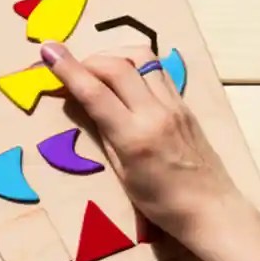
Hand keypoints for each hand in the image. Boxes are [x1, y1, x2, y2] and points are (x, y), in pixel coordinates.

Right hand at [40, 42, 259, 252]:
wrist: (212, 209)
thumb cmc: (162, 204)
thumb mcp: (123, 175)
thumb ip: (105, 135)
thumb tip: (87, 102)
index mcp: (135, 137)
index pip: (94, 92)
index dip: (67, 69)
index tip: (48, 50)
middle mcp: (155, 113)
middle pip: (117, 66)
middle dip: (88, 59)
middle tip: (72, 67)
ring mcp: (174, 105)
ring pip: (142, 58)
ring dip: (114, 55)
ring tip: (100, 68)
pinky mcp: (185, 103)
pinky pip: (158, 70)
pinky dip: (136, 64)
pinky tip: (127, 76)